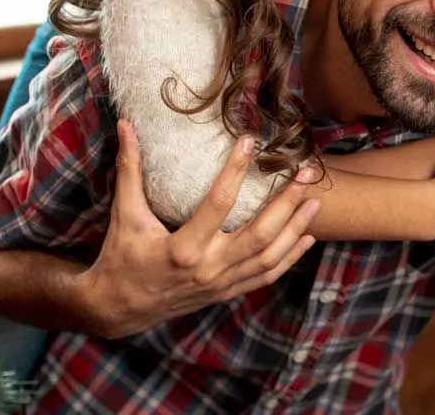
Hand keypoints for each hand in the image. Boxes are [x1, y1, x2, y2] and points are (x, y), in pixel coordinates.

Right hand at [77, 120, 320, 338]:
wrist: (118, 309)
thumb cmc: (121, 256)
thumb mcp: (125, 214)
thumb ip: (129, 169)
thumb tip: (125, 125)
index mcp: (183, 248)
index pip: (218, 203)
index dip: (235, 170)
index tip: (250, 141)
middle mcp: (208, 268)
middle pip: (260, 234)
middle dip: (287, 203)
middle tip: (306, 173)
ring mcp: (221, 283)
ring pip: (270, 257)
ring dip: (296, 228)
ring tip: (315, 200)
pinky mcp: (227, 292)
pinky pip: (266, 276)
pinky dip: (289, 257)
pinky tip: (308, 237)